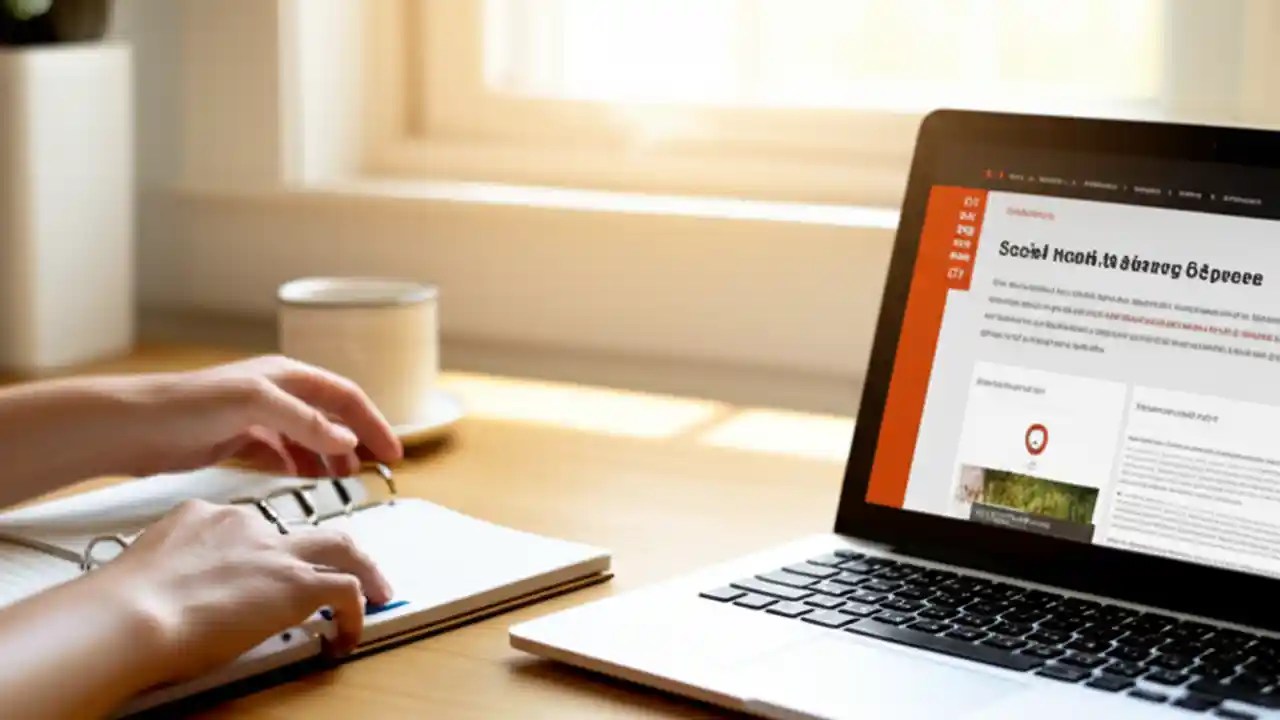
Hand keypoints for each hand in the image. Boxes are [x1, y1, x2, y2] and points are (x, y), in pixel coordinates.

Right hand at [106, 499, 393, 681]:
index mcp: (204, 517)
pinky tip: (348, 634)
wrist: (133, 613)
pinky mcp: (298, 583)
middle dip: (329, 548)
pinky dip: (358, 610)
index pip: (247, 528)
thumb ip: (170, 570)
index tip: (263, 577)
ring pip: (340, 546)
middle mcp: (246, 525)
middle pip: (304, 528)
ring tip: (378, 593)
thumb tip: (169, 596)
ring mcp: (275, 552)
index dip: (262, 553)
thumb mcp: (145, 568)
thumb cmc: (122, 605)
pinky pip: (347, 590)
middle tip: (347, 566)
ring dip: (364, 570)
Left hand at [127, 355, 402, 477]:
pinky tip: (302, 480)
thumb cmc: (188, 405)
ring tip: (343, 481)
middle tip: (376, 471)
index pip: (345, 398)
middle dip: (357, 442)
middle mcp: (276, 393)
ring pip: (308, 438)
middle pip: (331, 417)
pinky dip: (297, 466)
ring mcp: (257, 417)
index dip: (373, 424)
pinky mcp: (237, 440)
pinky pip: (281, 453)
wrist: (132, 426)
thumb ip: (305, 422)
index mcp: (287, 376)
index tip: (393, 454)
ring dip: (329, 458)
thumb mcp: (255, 404)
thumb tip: (348, 442)